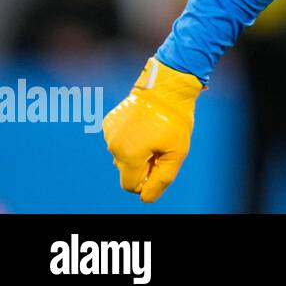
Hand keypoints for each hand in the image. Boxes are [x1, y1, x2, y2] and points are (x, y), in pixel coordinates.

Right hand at [103, 58, 203, 202]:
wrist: (165, 87)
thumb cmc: (174, 120)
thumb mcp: (176, 152)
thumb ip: (162, 178)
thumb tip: (145, 198)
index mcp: (128, 155)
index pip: (130, 185)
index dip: (146, 180)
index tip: (160, 164)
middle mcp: (113, 146)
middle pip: (126, 169)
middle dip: (143, 164)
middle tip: (161, 146)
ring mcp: (108, 133)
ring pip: (122, 154)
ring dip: (137, 151)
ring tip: (154, 133)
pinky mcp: (109, 122)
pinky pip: (119, 139)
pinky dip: (131, 138)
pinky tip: (144, 124)